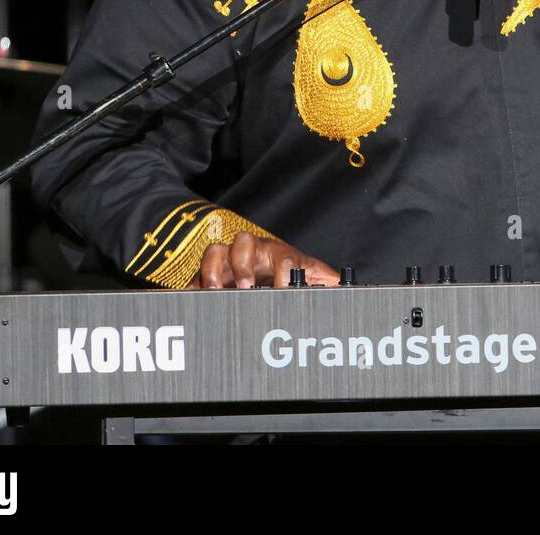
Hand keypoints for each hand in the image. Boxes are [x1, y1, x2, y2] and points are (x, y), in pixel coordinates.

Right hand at [188, 232, 339, 287]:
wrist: (264, 273)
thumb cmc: (288, 271)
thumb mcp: (309, 274)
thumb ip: (326, 280)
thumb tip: (346, 284)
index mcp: (278, 253)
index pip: (283, 256)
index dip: (283, 271)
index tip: (284, 287)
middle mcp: (251, 252)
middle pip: (243, 242)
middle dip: (244, 263)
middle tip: (248, 287)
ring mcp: (228, 262)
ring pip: (215, 251)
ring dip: (215, 270)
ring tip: (218, 291)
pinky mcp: (208, 277)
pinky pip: (194, 277)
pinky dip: (192, 287)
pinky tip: (193, 299)